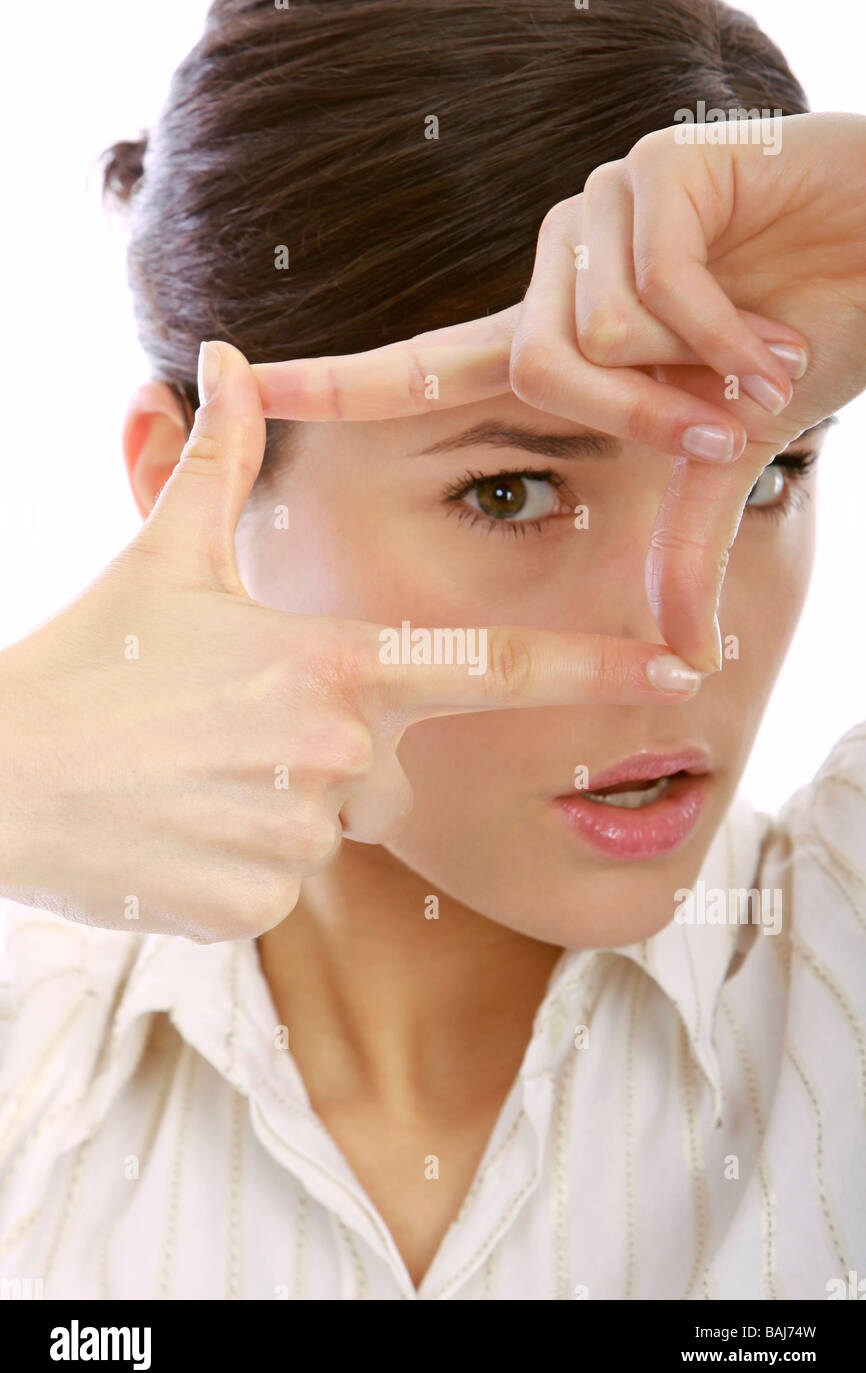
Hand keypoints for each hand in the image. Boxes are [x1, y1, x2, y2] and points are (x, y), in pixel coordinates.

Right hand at [0, 344, 704, 942]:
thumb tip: (232, 356)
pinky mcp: (255, 909)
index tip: (680, 667)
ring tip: (186, 779)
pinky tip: (173, 832)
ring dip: (270, 809)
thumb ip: (221, 462)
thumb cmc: (88, 658)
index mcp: (333, 665)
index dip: (597, 668)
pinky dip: (235, 866)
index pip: (493, 669)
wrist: (3, 773)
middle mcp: (333, 756)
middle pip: (380, 770)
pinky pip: (277, 888)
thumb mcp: (163, 555)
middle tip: (223, 734)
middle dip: (324, 756)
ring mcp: (297, 839)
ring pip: (325, 832)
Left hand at [251, 111, 865, 670]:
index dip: (329, 380)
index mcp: (552, 339)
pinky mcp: (648, 172)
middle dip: (640, 417)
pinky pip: (654, 288)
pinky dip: (724, 328)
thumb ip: (679, 545)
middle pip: (530, 371)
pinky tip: (769, 318)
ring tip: (758, 354)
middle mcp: (554, 273)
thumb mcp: (720, 461)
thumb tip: (690, 656)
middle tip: (725, 420)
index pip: (419, 367)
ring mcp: (595, 214)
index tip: (233, 378)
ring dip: (693, 371)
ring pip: (594, 331)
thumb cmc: (797, 340)